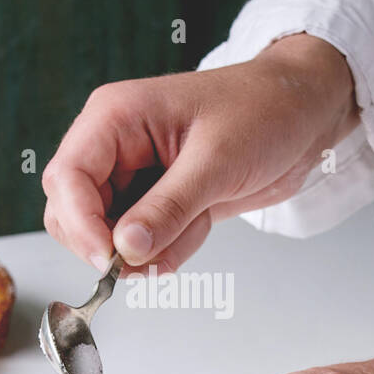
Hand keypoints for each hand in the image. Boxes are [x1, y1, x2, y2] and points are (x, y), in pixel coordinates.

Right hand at [42, 33, 357, 271]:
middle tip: (148, 263)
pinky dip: (169, 249)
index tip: (110, 260)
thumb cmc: (265, 110)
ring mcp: (134, 175)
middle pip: (73, 212)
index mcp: (116, 117)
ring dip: (148, 249)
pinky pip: (142, 241)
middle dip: (109, 245)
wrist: (304, 113)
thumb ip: (168, 207)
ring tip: (195, 227)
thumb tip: (125, 248)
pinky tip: (202, 224)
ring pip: (107, 235)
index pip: (68, 178)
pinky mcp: (156, 199)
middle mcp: (115, 145)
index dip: (81, 224)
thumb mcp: (217, 161)